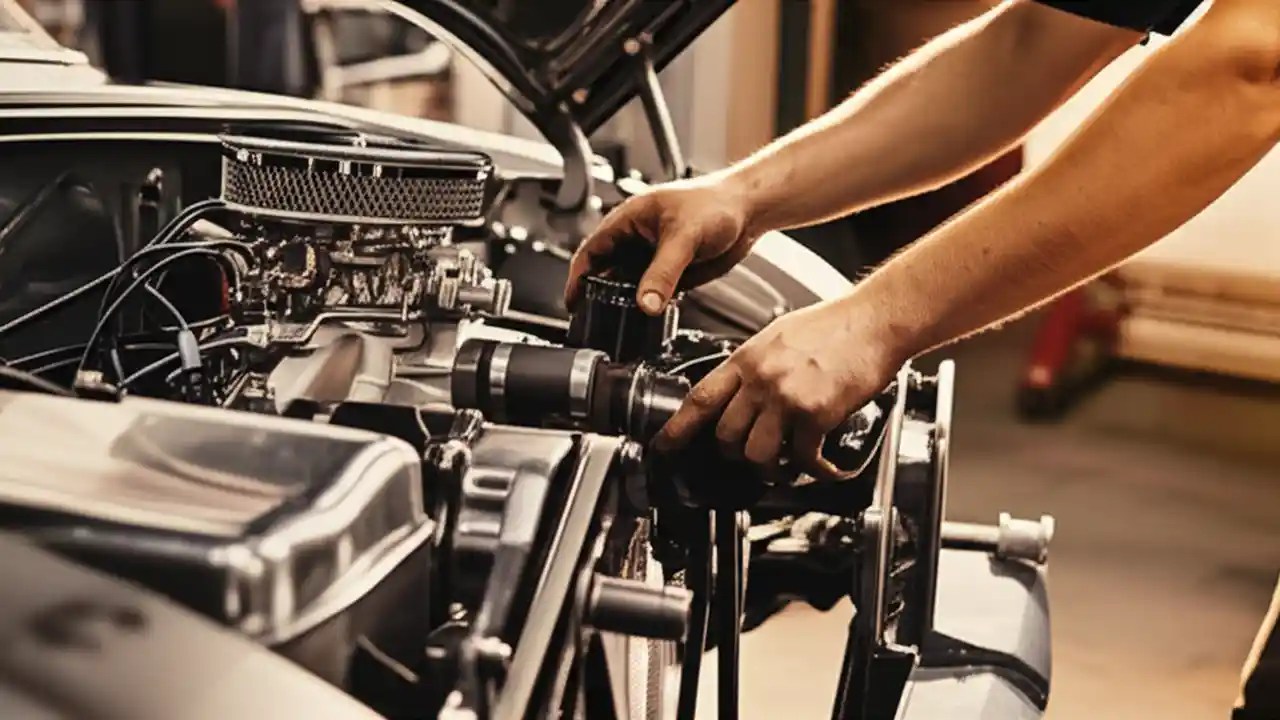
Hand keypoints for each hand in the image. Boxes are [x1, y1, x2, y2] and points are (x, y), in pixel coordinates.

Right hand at [564, 174, 756, 314]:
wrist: (749, 210)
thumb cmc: (717, 204)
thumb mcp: (684, 238)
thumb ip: (663, 273)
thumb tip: (645, 303)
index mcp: (629, 220)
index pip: (592, 251)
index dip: (578, 277)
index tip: (572, 302)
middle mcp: (637, 239)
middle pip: (606, 271)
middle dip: (598, 295)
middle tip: (593, 321)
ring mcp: (654, 256)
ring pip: (629, 284)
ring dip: (624, 303)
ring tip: (618, 325)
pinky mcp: (672, 271)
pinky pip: (652, 292)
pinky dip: (647, 306)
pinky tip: (646, 319)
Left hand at [653, 298, 900, 479]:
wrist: (876, 320)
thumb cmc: (835, 325)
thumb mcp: (778, 336)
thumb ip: (755, 365)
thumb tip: (741, 390)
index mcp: (746, 358)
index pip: (700, 398)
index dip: (677, 428)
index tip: (663, 447)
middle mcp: (761, 378)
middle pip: (725, 436)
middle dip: (735, 455)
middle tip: (751, 458)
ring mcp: (787, 397)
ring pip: (757, 455)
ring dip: (769, 470)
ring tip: (784, 468)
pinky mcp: (816, 413)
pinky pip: (803, 458)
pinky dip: (815, 470)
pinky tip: (825, 468)